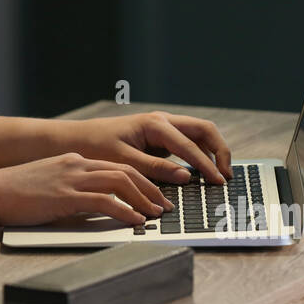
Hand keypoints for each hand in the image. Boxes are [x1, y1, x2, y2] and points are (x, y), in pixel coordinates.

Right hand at [0, 152, 175, 226]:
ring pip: (120, 182)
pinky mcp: (65, 196)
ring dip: (143, 199)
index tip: (154, 194)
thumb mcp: (47, 184)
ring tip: (155, 214)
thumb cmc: (12, 193)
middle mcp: (76, 164)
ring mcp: (71, 178)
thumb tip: (93, 206)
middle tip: (164, 205)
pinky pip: (105, 202)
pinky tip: (135, 221)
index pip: (116, 166)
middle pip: (125, 170)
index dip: (140, 180)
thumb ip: (70, 190)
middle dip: (150, 188)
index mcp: (73, 160)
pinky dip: (125, 211)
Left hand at [55, 110, 232, 184]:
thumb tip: (187, 177)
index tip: (219, 181)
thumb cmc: (96, 147)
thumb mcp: (124, 161)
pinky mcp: (160, 138)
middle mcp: (163, 121)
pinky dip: (199, 155)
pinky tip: (203, 173)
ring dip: (212, 152)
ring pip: (198, 135)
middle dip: (219, 150)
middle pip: (204, 130)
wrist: (77, 139)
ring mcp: (163, 128)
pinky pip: (187, 143)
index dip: (206, 164)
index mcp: (155, 124)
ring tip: (220, 175)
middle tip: (227, 175)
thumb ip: (155, 169)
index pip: (189, 144)